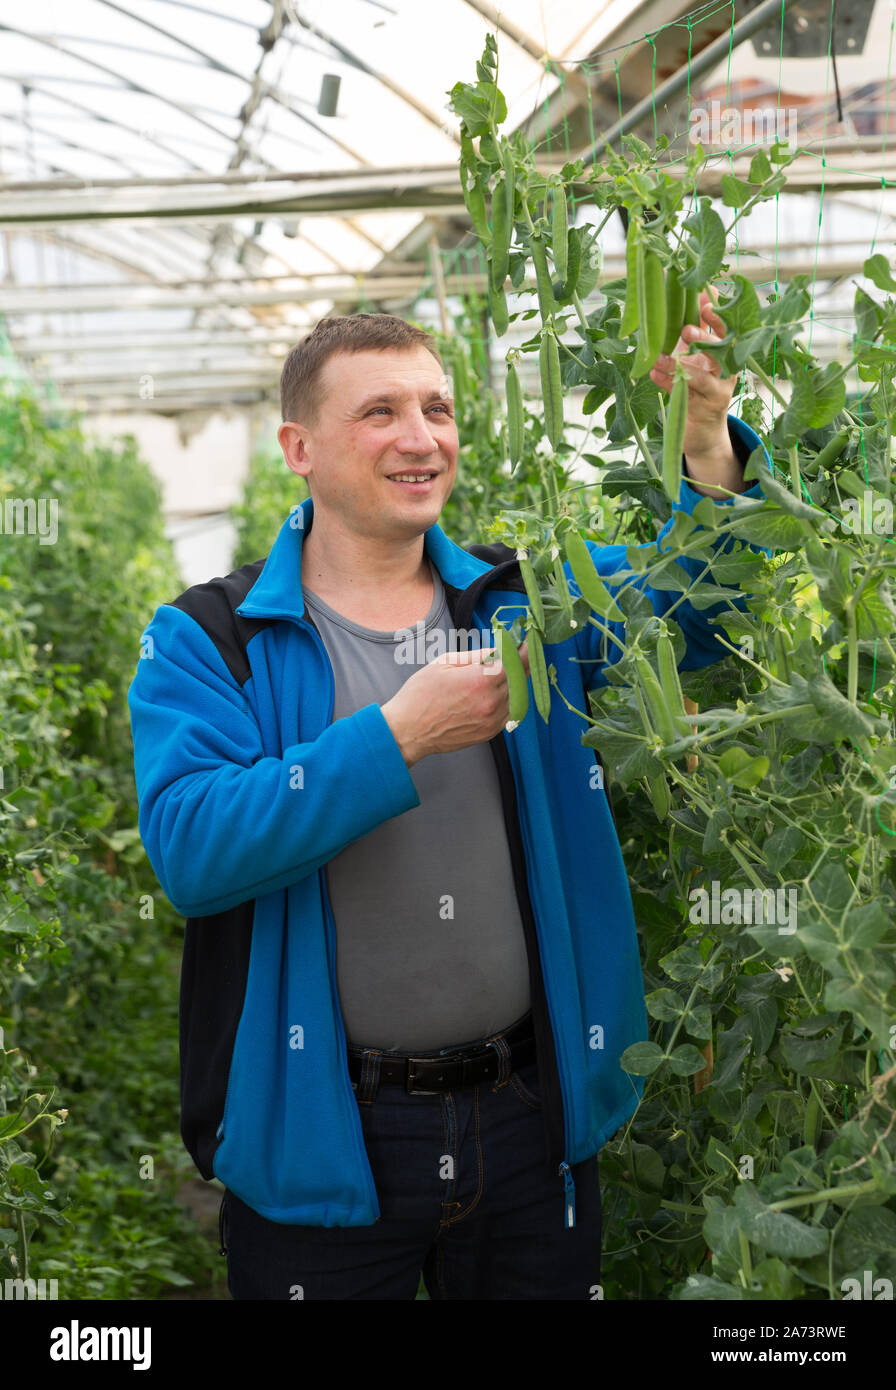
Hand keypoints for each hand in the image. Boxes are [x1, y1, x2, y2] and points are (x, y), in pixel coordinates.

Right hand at [382, 639, 531, 766]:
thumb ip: (475, 656)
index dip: (525, 650)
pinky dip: (510, 700)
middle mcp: (491, 702)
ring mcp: (492, 720)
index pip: (516, 662)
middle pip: (521, 678)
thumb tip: (497, 649)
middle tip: (520, 653)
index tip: (528, 641)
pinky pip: (510, 713)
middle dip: (523, 664)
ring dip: (517, 682)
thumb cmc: (420, 695)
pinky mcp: (490, 732)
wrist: (408, 731)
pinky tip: (500, 692)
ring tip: (508, 672)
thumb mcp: (444, 664)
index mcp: (480, 680)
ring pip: (518, 696)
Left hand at [648, 286, 735, 460]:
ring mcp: (716, 392)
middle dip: (703, 339)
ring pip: (700, 376)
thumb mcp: (702, 354)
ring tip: (658, 357)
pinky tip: (654, 375)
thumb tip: (699, 292)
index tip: (706, 305)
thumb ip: (701, 326)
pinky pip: (683, 394)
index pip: (728, 331)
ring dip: (677, 365)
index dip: (719, 318)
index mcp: (728, 353)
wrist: (704, 428)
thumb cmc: (700, 382)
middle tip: (685, 329)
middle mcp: (726, 372)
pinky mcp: (702, 410)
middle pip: (719, 352)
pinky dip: (667, 383)